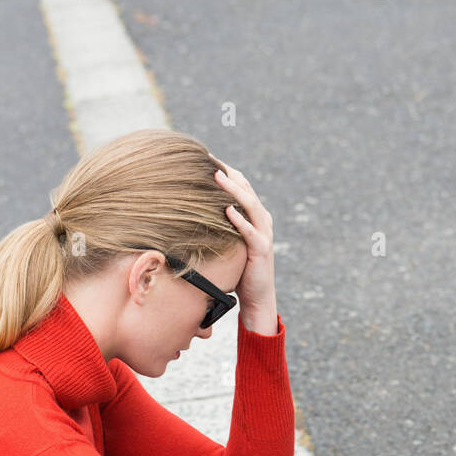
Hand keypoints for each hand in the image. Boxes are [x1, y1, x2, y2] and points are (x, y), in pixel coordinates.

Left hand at [208, 153, 276, 321]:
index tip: (207, 158)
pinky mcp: (261, 250)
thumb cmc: (240, 270)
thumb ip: (219, 227)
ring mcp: (263, 234)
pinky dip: (240, 220)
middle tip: (210, 159)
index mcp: (254, 216)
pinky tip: (228, 210)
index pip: (241, 186)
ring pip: (250, 205)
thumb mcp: (229, 243)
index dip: (226, 171)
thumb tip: (192, 215)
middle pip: (246, 189)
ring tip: (218, 176)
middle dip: (229, 173)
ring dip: (234, 190)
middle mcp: (262, 220)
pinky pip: (250, 231)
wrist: (258, 297)